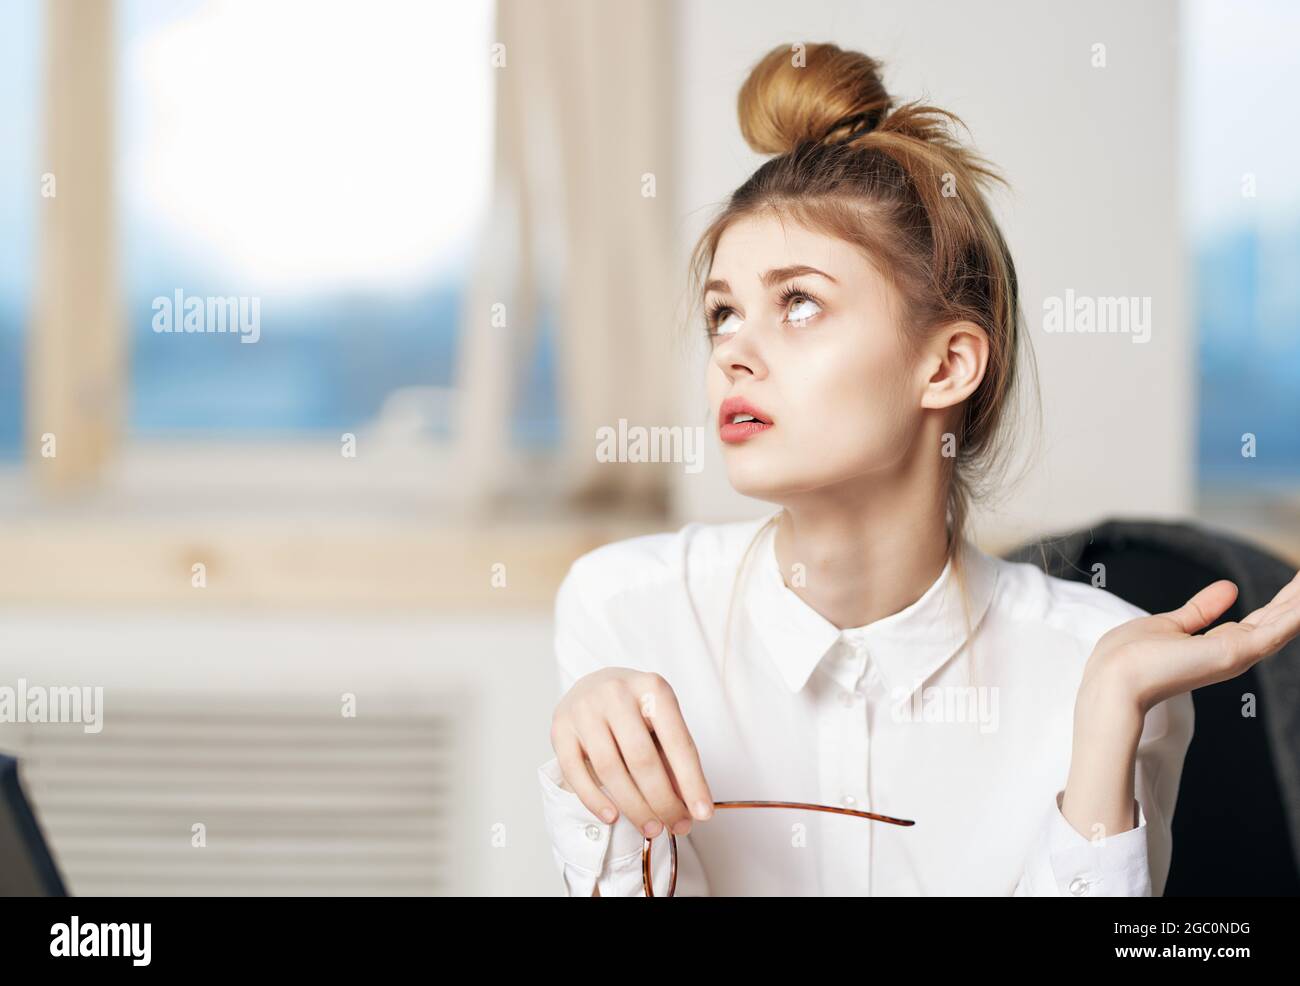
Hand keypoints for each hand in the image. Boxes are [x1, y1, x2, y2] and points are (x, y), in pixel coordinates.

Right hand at [550, 667, 713, 837]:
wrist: (593, 686)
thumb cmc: (635, 710)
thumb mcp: (661, 723)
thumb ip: (674, 760)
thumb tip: (689, 807)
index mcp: (652, 688)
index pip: (677, 742)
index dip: (692, 782)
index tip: (703, 813)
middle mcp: (616, 693)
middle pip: (642, 759)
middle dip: (662, 800)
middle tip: (675, 826)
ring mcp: (584, 709)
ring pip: (610, 769)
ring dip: (634, 807)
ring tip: (651, 829)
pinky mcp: (560, 728)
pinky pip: (576, 773)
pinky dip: (596, 800)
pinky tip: (613, 817)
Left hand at [1082, 568, 1299, 715]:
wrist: (1114, 680)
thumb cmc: (1129, 658)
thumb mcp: (1171, 624)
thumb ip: (1201, 610)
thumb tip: (1230, 588)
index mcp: (1219, 645)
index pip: (1262, 619)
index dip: (1282, 600)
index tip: (1298, 582)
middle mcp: (1234, 651)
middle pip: (1279, 618)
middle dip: (1297, 597)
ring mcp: (1238, 653)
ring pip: (1285, 622)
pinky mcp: (1238, 652)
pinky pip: (1280, 628)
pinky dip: (1297, 613)